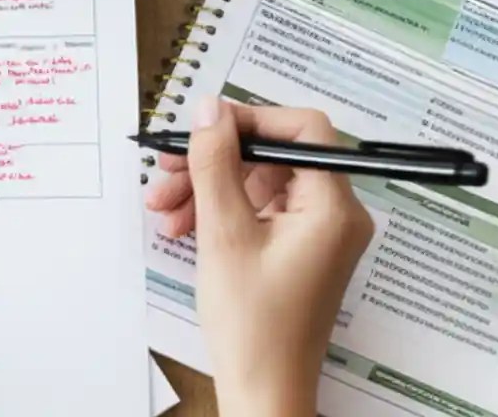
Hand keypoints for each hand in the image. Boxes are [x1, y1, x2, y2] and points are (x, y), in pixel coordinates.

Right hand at [145, 98, 373, 416]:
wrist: (262, 388)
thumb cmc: (253, 324)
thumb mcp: (223, 234)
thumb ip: (215, 164)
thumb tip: (209, 110)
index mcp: (333, 207)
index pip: (303, 130)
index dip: (250, 120)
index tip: (204, 128)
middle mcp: (334, 214)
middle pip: (273, 156)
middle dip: (214, 160)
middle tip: (167, 168)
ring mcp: (315, 232)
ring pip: (257, 182)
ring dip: (206, 186)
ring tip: (163, 206)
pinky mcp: (295, 247)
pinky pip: (256, 209)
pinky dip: (218, 210)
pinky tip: (181, 225)